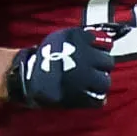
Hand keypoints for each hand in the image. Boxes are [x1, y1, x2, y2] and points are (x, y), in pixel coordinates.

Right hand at [6, 23, 129, 108]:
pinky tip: (91, 94)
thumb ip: (86, 37)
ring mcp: (82, 80)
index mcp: (80, 42)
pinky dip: (97, 98)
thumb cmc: (47, 55)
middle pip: (108, 63)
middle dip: (103, 65)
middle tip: (96, 68)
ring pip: (105, 82)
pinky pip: (97, 99)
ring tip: (93, 81)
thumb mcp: (65, 36)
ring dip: (101, 81)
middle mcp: (83, 59)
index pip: (106, 44)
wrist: (28, 75)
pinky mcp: (78, 97)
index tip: (99, 52)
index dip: (103, 49)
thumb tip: (106, 42)